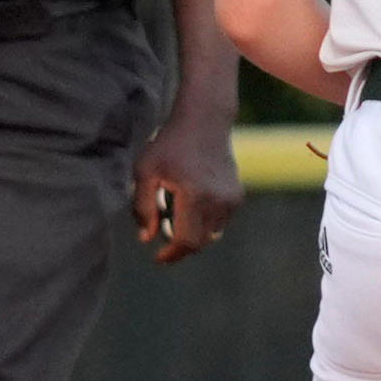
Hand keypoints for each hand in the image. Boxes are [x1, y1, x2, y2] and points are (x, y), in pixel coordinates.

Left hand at [130, 102, 244, 262]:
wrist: (204, 122)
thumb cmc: (169, 145)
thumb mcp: (145, 171)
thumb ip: (142, 207)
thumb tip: (147, 239)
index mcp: (194, 195)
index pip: (185, 240)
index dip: (171, 254)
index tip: (159, 258)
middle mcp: (218, 200)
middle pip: (199, 243)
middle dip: (180, 248)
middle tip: (163, 242)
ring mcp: (231, 199)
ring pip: (211, 235)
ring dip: (192, 235)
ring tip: (174, 216)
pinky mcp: (237, 196)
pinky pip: (219, 222)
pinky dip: (204, 223)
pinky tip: (190, 204)